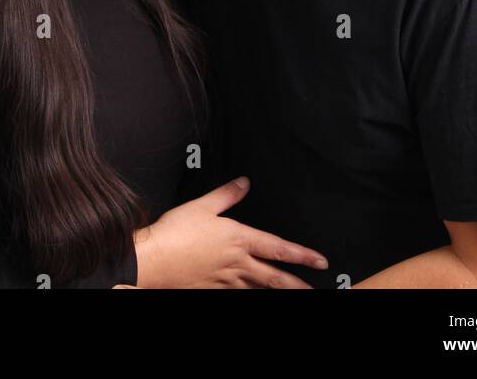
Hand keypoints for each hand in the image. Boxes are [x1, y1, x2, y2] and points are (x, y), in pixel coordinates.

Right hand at [117, 177, 328, 287]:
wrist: (156, 261)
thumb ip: (227, 194)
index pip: (278, 248)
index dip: (302, 255)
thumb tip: (244, 183)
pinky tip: (253, 293)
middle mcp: (237, 263)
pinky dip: (249, 293)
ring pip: (258, 288)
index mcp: (239, 239)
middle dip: (297, 284)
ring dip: (276, 290)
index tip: (320, 261)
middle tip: (314, 289)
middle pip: (274, 276)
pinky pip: (237, 293)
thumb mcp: (203, 205)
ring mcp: (226, 280)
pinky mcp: (213, 290)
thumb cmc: (177, 233)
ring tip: (292, 292)